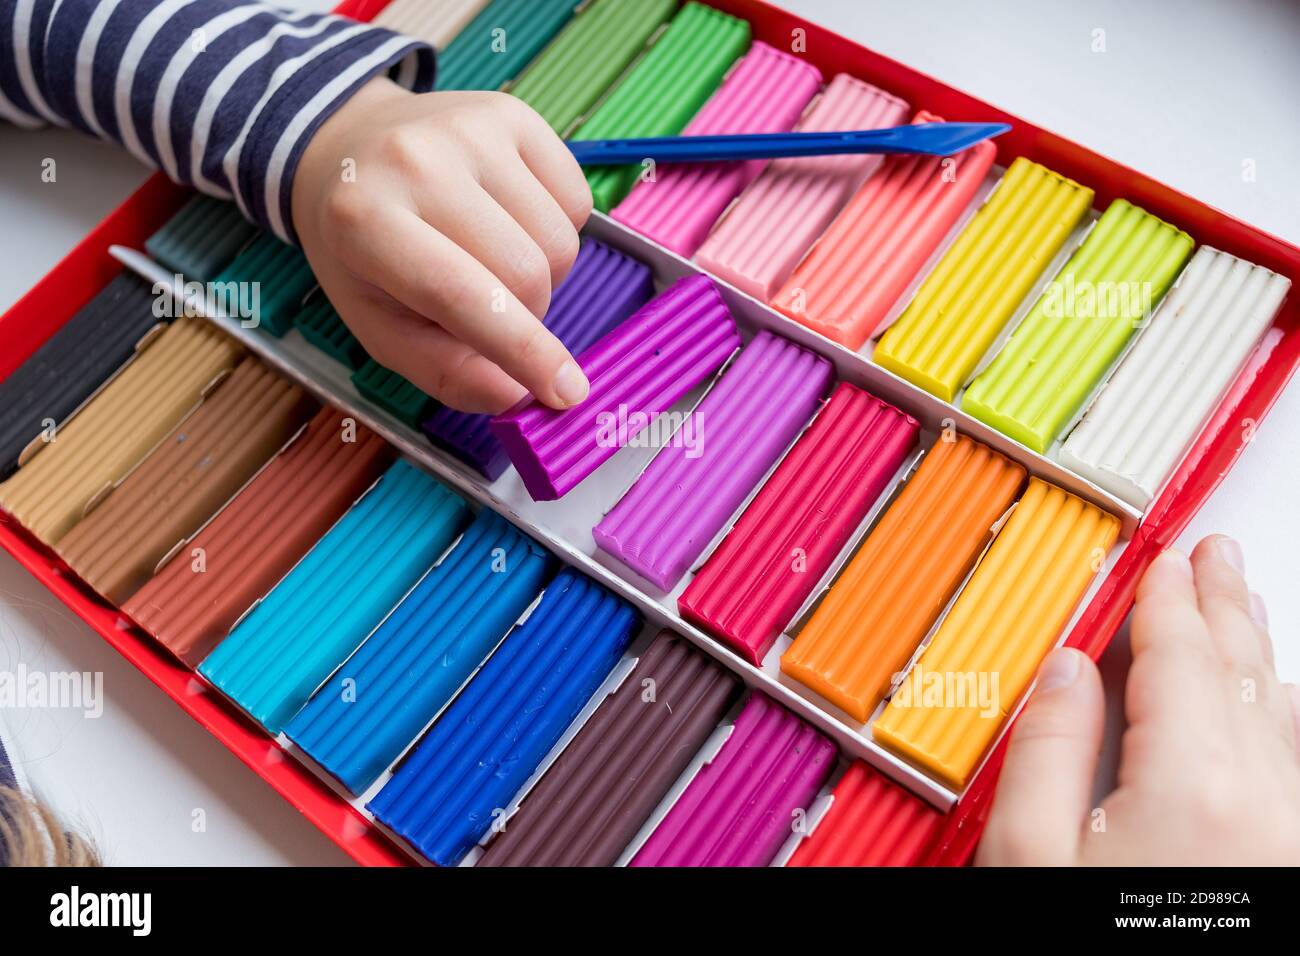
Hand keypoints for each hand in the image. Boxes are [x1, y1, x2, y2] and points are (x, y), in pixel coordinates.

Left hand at [292, 79, 593, 412]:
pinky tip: (511, 219)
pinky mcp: (513, 113)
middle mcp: (418, 162)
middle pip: (527, 273)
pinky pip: (577, 200)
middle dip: (527, 315)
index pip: (466, 297)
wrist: (348, 148)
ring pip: (561, 242)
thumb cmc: (363, 251)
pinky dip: (558, 229)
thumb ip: (443, 370)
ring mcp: (470, 129)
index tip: (563, 393)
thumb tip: (514, 394)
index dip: (523, 352)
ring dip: (543, 274)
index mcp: (366, 222)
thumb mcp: (379, 324)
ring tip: (494, 259)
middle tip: (491, 310)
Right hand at [978, 535, 1299, 864]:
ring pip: (1277, 715)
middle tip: (1214, 557)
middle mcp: (1262, 808)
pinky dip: (1274, 710)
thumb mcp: (1029, 856)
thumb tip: (1060, 674)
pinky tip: (1266, 695)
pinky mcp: (1290, 864)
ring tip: (1235, 606)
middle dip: (1221, 605)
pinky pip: (1291, 762)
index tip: (1162, 562)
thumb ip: (1044, 752)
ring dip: (1251, 651)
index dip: (1166, 600)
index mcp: (1191, 790)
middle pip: (1241, 676)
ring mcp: (1288, 839)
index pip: (1179, 659)